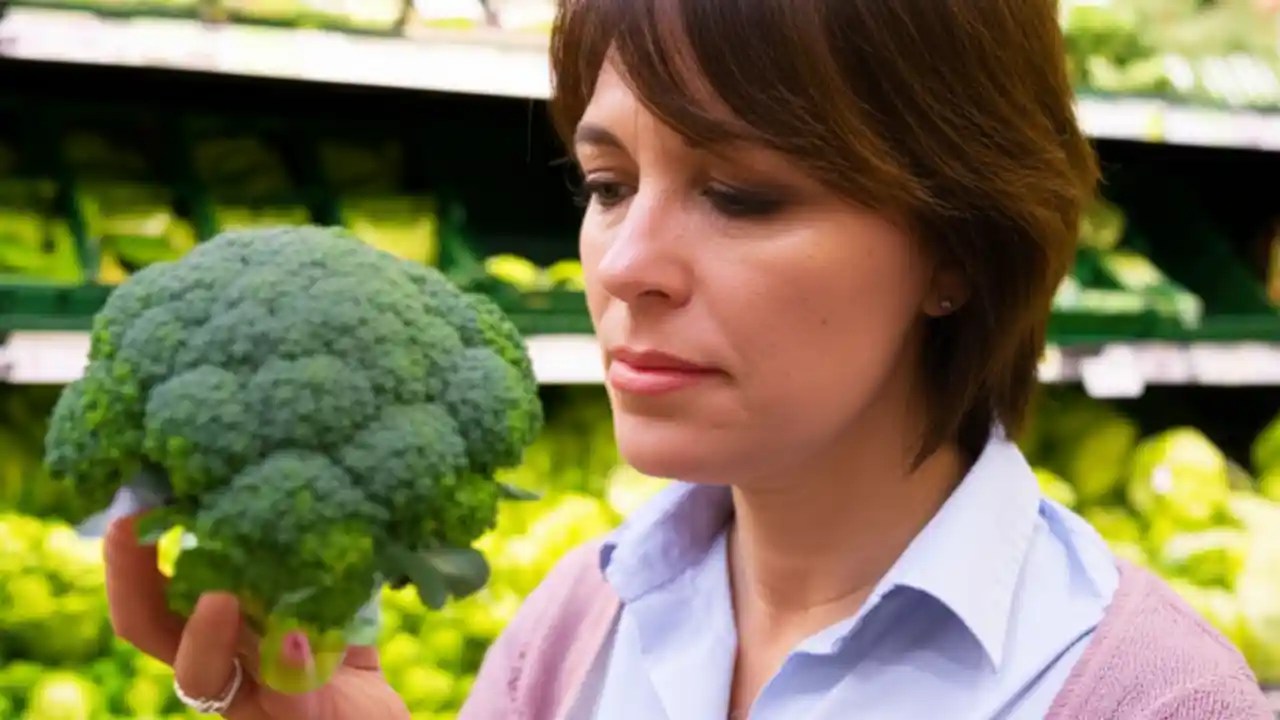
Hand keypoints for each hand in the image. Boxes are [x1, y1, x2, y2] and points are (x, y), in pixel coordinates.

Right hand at [103, 515, 409, 719]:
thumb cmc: (348, 662)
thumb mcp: (326, 599)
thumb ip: (307, 560)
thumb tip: (303, 476)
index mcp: (218, 629)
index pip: (153, 592)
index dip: (131, 550)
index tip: (134, 492)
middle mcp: (221, 663)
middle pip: (150, 626)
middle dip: (132, 575)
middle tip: (131, 521)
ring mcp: (251, 700)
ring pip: (201, 670)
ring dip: (205, 628)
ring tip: (218, 592)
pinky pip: (286, 696)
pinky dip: (288, 663)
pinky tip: (297, 636)